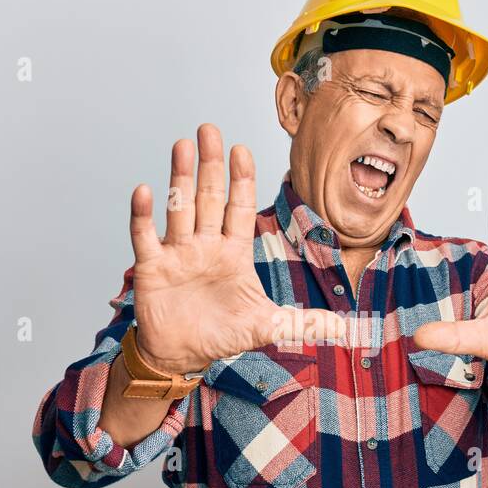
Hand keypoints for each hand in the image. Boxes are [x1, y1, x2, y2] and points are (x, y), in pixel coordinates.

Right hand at [127, 124, 346, 374]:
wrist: (181, 357)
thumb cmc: (222, 335)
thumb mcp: (267, 327)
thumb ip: (303, 323)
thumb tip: (345, 328)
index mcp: (233, 252)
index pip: (239, 207)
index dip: (242, 179)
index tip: (241, 150)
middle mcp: (205, 245)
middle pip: (209, 197)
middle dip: (211, 164)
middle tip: (210, 130)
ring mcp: (177, 253)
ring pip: (179, 207)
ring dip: (180, 177)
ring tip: (182, 146)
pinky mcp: (152, 268)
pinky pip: (145, 236)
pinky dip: (143, 215)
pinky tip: (144, 190)